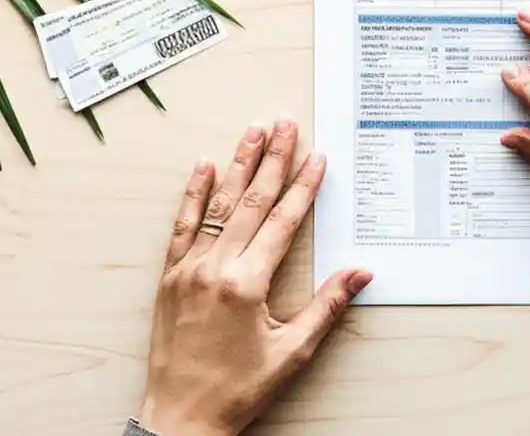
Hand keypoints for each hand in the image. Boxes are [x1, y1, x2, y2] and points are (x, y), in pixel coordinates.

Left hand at [138, 118, 371, 435]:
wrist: (180, 419)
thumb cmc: (237, 392)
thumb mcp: (292, 353)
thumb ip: (327, 308)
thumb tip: (360, 273)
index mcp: (246, 284)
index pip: (282, 222)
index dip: (304, 187)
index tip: (318, 157)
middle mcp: (214, 269)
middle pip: (251, 202)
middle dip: (272, 159)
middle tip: (285, 124)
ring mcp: (187, 270)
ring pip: (217, 206)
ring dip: (236, 165)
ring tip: (251, 132)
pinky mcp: (169, 279)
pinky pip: (183, 227)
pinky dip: (193, 195)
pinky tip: (202, 168)